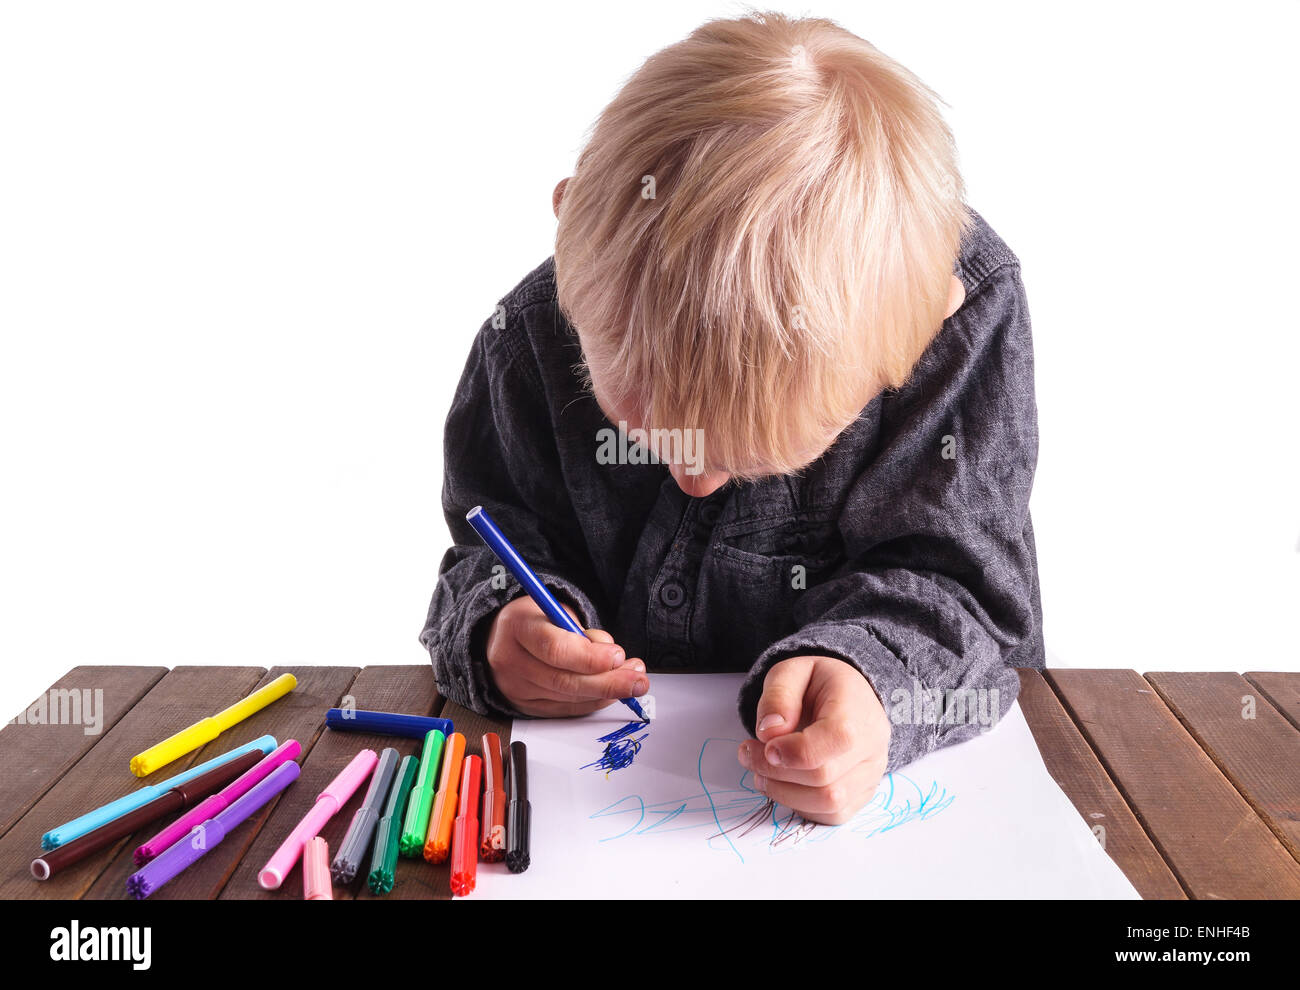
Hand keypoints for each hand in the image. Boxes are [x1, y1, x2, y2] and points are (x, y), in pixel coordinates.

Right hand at [484, 595, 647, 716]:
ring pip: (567, 698)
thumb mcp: (557, 611)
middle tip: (637, 679)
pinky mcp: (524, 706)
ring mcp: (514, 687)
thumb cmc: (536, 620)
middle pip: (563, 680)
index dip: (590, 657)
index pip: (554, 648)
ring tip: (632, 682)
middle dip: (607, 682)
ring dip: (606, 693)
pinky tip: (611, 694)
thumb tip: (615, 659)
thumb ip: (583, 633)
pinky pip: (564, 709)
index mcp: (517, 627)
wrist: (502, 638)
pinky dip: (592, 703)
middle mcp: (510, 660)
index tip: (618, 656)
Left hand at [737, 655, 889, 824]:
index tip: (764, 746)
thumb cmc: (820, 684)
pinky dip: (801, 806)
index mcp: (858, 711)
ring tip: (761, 773)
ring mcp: (871, 774)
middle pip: (826, 778)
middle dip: (777, 773)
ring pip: (830, 803)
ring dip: (785, 794)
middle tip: (748, 755)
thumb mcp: (793, 671)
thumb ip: (779, 696)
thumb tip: (770, 732)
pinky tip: (783, 785)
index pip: (836, 739)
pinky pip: (833, 815)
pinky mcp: (862, 794)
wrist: (849, 696)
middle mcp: (872, 747)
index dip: (794, 751)